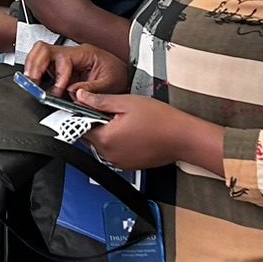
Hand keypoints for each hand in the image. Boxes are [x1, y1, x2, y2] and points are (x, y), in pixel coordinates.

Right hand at [23, 42, 130, 98]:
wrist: (123, 76)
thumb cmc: (119, 76)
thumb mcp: (111, 84)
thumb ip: (92, 90)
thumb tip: (73, 93)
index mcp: (86, 53)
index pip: (63, 59)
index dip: (58, 75)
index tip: (58, 90)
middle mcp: (73, 54)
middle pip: (44, 49)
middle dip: (36, 65)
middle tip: (32, 82)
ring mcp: (66, 59)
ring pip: (40, 54)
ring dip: (33, 66)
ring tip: (30, 82)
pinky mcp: (62, 68)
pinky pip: (44, 65)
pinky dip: (36, 72)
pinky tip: (36, 83)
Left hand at [75, 91, 200, 170]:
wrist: (183, 138)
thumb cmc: (161, 120)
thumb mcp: (126, 102)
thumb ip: (99, 100)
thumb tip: (80, 97)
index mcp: (105, 139)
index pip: (79, 127)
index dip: (82, 113)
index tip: (88, 105)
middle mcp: (108, 155)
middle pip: (89, 137)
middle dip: (95, 123)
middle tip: (112, 110)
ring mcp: (118, 162)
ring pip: (102, 145)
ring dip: (107, 133)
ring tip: (126, 121)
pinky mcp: (128, 165)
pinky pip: (114, 152)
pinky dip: (118, 142)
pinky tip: (132, 131)